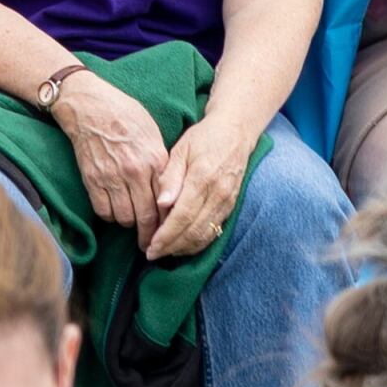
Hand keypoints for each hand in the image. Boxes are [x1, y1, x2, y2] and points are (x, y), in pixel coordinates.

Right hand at [48, 70, 169, 231]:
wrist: (89, 106)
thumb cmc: (124, 114)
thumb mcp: (153, 134)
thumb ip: (161, 163)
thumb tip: (168, 189)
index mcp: (154, 160)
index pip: (165, 203)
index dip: (168, 223)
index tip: (170, 233)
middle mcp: (135, 172)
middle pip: (146, 217)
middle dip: (150, 235)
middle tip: (152, 245)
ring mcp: (111, 177)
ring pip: (124, 217)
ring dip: (129, 224)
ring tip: (132, 223)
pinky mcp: (92, 179)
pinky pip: (103, 210)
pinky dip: (110, 215)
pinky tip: (114, 210)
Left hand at [146, 113, 257, 258]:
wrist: (236, 131)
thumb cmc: (203, 137)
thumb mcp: (181, 149)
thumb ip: (171, 177)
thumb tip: (163, 204)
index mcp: (202, 179)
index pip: (182, 216)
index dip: (166, 236)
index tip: (150, 247)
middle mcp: (218, 194)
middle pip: (194, 231)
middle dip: (172, 247)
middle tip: (152, 254)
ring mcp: (227, 202)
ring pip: (206, 235)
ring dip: (184, 248)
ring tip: (164, 252)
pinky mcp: (231, 206)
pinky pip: (215, 231)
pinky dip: (198, 242)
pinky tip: (183, 245)